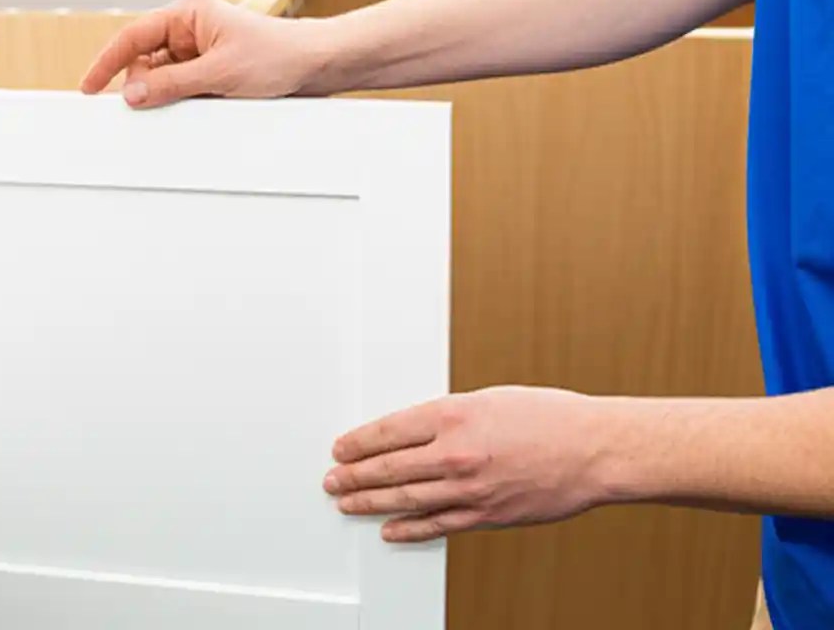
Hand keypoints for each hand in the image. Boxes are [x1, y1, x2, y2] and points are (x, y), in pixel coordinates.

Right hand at [79, 0, 337, 108]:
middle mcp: (190, 30)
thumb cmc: (277, 56)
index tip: (89, 86)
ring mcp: (200, 52)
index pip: (134, 37)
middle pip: (145, 62)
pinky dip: (182, 103)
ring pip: (163, 80)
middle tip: (147, 111)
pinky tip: (197, 111)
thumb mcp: (220, 74)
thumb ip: (173, 84)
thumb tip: (134, 95)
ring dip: (167, 97)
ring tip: (193, 107)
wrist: (316, 67)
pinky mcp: (211, 73)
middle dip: (144, 87)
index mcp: (188, 14)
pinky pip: (183, 90)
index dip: (107, 62)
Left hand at [324, 386, 615, 541]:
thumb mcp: (490, 399)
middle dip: (354, 475)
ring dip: (370, 502)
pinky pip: (437, 524)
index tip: (340, 448)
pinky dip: (408, 529)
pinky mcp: (486, 515)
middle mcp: (455, 452)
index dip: (358, 442)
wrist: (596, 450)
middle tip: (332, 479)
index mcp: (454, 414)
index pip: (389, 430)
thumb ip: (450, 415)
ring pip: (405, 499)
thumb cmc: (550, 417)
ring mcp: (469, 487)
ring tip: (346, 502)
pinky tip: (389, 529)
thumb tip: (415, 431)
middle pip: (389, 467)